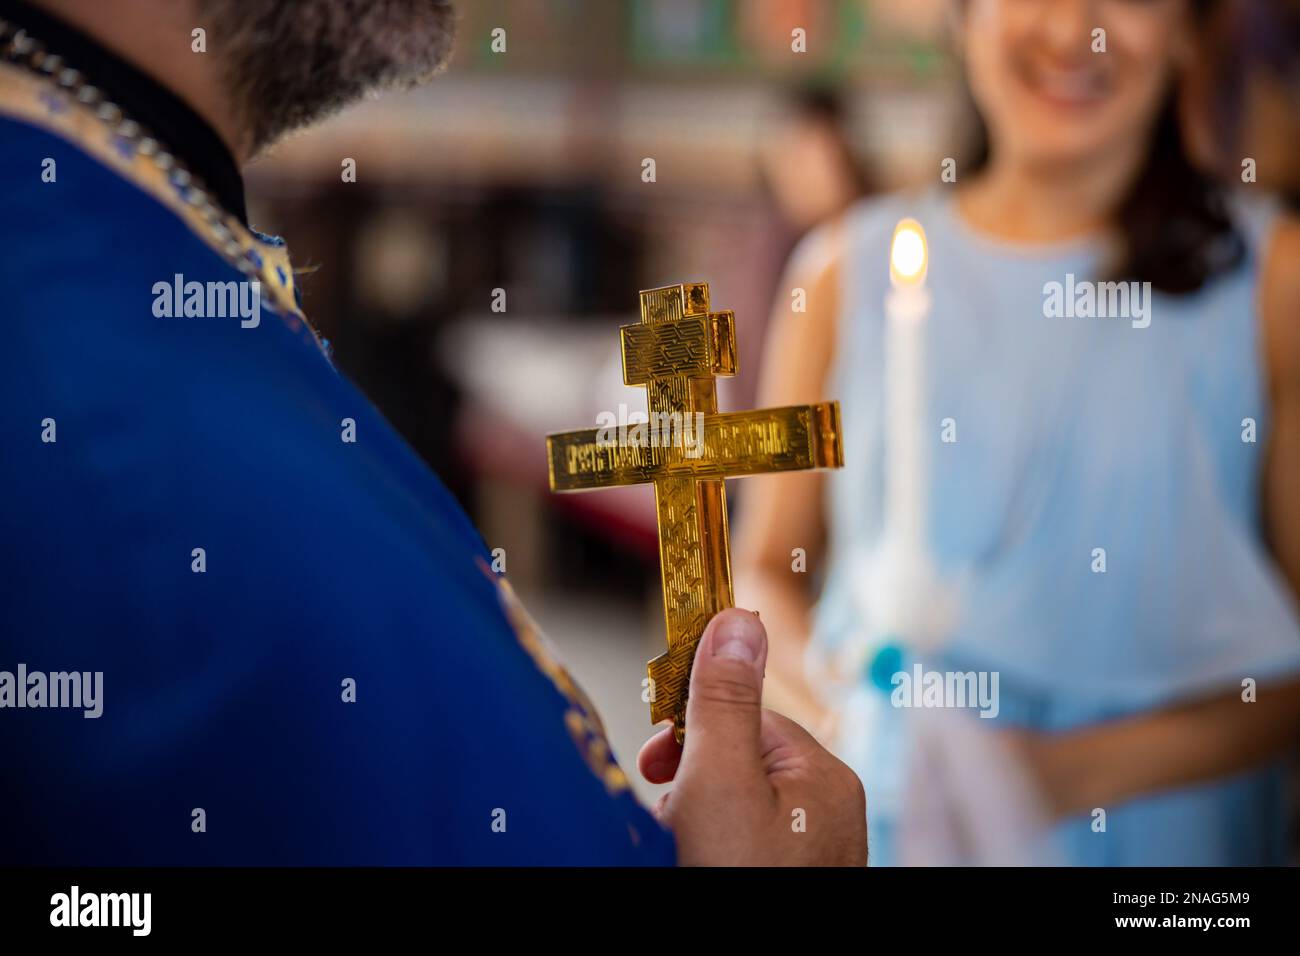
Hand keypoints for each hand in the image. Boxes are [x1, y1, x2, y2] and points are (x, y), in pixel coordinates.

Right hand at [638, 608, 866, 865]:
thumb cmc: (738, 879)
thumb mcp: (719, 780)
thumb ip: (725, 701)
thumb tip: (738, 620)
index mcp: (824, 778)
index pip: (746, 719)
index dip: (692, 733)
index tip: (653, 757)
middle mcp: (828, 813)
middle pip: (737, 765)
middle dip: (690, 784)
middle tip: (664, 815)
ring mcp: (811, 851)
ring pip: (735, 809)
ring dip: (695, 821)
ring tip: (679, 848)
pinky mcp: (789, 873)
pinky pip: (743, 843)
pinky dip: (712, 848)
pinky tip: (693, 860)